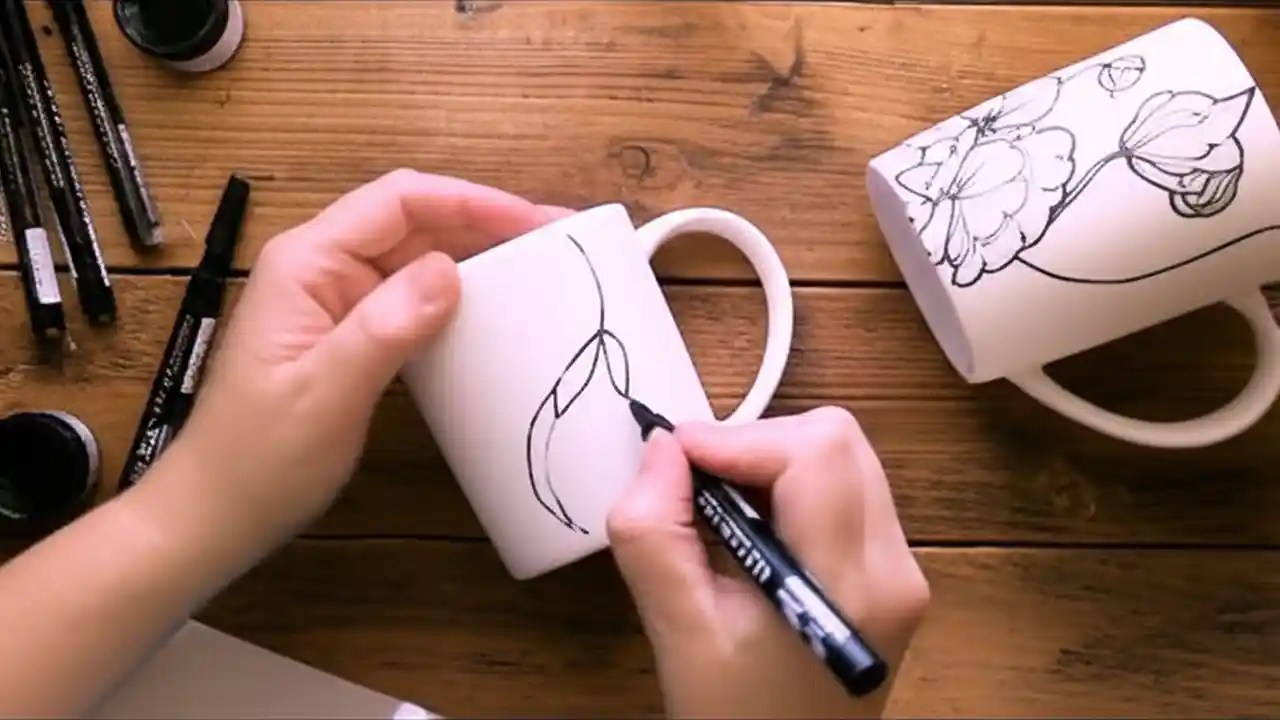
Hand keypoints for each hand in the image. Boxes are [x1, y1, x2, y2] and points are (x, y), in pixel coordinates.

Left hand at [169, 169, 567, 545]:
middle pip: (413, 219)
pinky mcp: (352, 331)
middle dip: (485, 220)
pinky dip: (459, 293)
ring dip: (478, 253)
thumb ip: (386, 328)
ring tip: (541, 265)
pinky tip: (497, 309)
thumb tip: (451, 272)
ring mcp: (337, 299)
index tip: (534, 221)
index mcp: (308, 263)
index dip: (471, 201)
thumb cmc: (259, 458)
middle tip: (556, 240)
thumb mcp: (326, 394)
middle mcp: (322, 267)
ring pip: (417, 255)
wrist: (217, 512)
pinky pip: (412, 295)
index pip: (399, 202)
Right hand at [607, 406, 929, 717]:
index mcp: (852, 583)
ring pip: (843, 456)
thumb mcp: (680, 634)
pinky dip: (791, 485)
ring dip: (772, 461)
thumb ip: (657, 535)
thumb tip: (662, 446)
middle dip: (756, 443)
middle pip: (837, 440)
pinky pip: (845, 488)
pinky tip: (751, 530)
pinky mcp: (893, 571)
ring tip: (720, 512)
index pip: (816, 452)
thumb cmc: (736, 717)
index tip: (675, 461)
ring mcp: (903, 567)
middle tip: (696, 485)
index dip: (737, 438)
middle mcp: (896, 564)